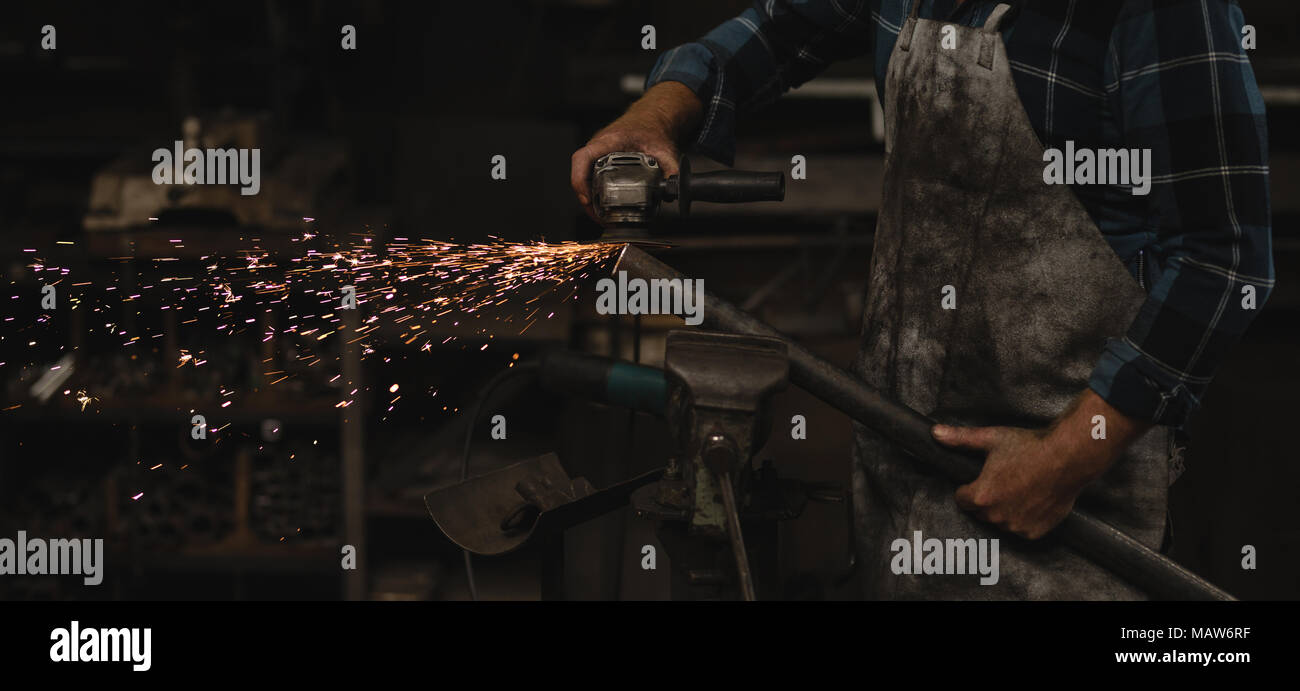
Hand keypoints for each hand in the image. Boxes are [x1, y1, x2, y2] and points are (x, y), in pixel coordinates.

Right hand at [570, 81, 702, 222]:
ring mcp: (598, 155)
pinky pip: (592, 178)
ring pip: (585, 179)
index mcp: (609, 140)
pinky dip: (596, 194)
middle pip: (581, 174)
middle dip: (587, 199)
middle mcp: (599, 147)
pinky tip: (603, 207)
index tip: (587, 198)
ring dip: (590, 199)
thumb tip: (671, 188)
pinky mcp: (602, 161)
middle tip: (600, 217)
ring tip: (602, 217)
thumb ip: (670, 169)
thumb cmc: (651, 127)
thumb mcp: (664, 148)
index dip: (580, 180)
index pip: (583, 158)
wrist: (652, 119)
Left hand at [931, 389, 1150, 539]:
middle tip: (1004, 480)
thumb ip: (960, 439)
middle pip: (981, 511)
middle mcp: (997, 516)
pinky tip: (1032, 499)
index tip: (981, 478)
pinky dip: (1024, 518)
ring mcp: (1017, 526)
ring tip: (1020, 488)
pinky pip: (1021, 529)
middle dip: (986, 499)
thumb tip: (935, 433)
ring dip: (1005, 509)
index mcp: (982, 496)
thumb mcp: (991, 439)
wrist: (1068, 457)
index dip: (969, 487)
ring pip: (1001, 521)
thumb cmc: (1030, 447)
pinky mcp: (1034, 532)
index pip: (962, 499)